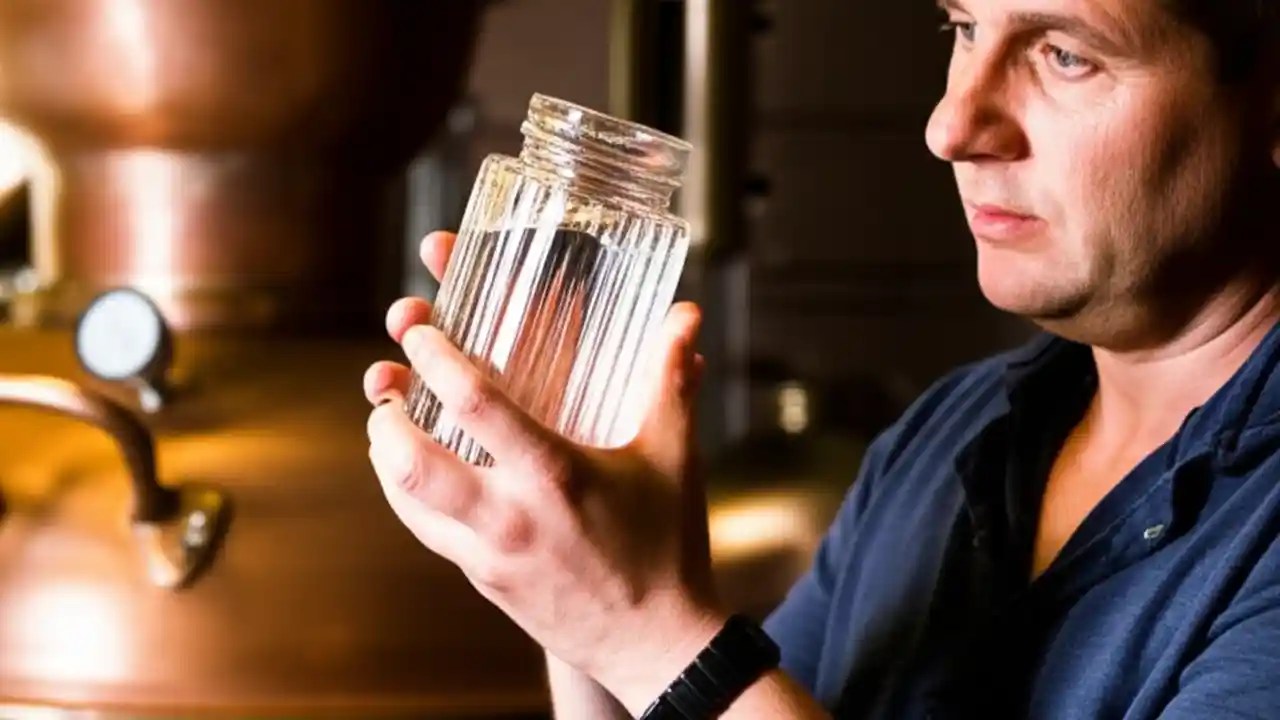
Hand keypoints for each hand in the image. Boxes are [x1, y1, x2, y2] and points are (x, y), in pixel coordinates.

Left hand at [363, 232, 724, 713]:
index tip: (422, 332)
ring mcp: (491, 553)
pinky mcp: (484, 579)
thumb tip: (686, 314)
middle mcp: (512, 514)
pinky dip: (408, 494)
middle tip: (386, 383)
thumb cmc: (668, 544)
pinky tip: (416, 474)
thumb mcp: (675, 456)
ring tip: (388, 422)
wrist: (657, 644)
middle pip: (411, 461)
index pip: (475, 404)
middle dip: (386, 415)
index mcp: (555, 474)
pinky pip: (427, 530)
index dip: (436, 359)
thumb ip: (670, 379)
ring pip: (406, 500)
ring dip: (385, 455)